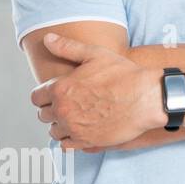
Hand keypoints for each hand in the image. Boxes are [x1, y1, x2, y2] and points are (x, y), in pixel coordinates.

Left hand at [31, 32, 162, 149]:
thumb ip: (68, 47)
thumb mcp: (96, 54)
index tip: (57, 93)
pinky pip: (66, 145)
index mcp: (60, 88)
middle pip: (43, 115)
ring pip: (54, 131)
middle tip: (70, 104)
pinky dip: (70, 138)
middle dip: (54, 109)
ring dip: (61, 125)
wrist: (148, 98)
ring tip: (76, 117)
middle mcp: (63, 110)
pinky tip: (81, 129)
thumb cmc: (125, 75)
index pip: (37, 97)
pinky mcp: (86, 141)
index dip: (46, 94)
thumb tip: (47, 38)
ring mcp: (74, 127)